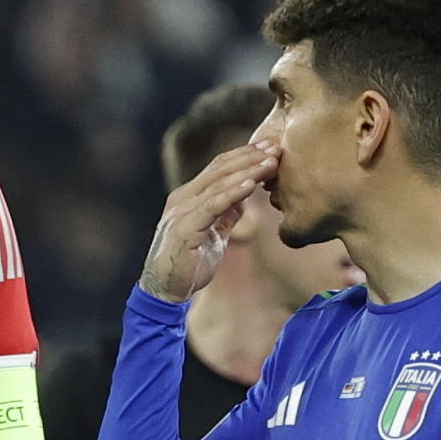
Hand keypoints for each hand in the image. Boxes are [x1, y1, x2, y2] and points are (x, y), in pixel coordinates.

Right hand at [138, 139, 280, 303]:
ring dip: (247, 171)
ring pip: (218, 184)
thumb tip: (245, 195)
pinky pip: (212, 206)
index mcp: (188, 197)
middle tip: (275, 148)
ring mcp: (181, 211)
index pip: (218, 167)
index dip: (244, 155)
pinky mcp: (184, 228)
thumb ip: (226, 213)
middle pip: (219, 169)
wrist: (165, 291)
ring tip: (270, 163)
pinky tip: (251, 185)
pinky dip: (232, 193)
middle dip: (249, 157)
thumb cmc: (189, 264)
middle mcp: (182, 198)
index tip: (269, 148)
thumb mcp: (213, 233)